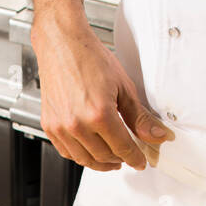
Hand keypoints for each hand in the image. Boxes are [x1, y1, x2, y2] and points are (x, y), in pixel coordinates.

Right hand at [29, 0, 171, 171]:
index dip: (135, 158)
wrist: (62, 44)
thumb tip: (156, 134)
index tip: (140, 161)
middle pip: (104, 156)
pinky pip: (66, 152)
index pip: (123, 148)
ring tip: (111, 158)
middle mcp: (77, 124)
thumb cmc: (89, 58)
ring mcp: (61, 126)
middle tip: (128, 156)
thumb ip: (139, 117)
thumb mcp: (123, 87)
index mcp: (99, 114)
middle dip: (119, 159)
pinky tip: (90, 150)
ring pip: (85, 159)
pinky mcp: (49, 125)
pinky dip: (81, 156)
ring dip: (101, 162)